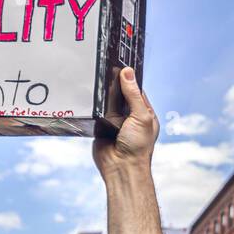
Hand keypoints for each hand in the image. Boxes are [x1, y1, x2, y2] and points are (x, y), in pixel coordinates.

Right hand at [93, 68, 158, 182]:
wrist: (121, 168)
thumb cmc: (138, 147)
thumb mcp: (141, 117)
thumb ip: (134, 95)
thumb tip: (128, 73)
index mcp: (144, 113)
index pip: (136, 90)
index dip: (129, 79)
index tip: (119, 65)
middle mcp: (130, 117)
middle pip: (120, 95)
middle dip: (114, 87)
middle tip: (104, 71)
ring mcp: (115, 122)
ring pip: (107, 103)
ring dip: (102, 97)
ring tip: (95, 82)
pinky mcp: (101, 127)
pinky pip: (96, 113)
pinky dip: (93, 107)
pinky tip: (89, 98)